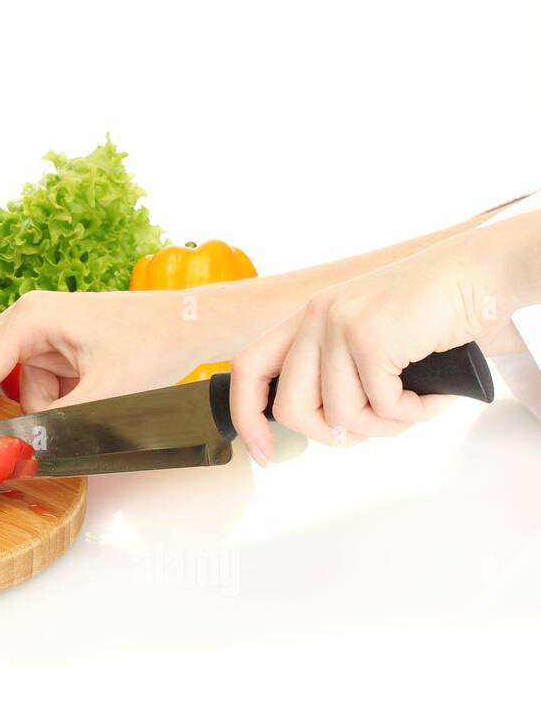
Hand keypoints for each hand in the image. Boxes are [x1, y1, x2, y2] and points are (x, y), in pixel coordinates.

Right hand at [0, 289, 218, 432]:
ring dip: (34, 409)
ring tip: (82, 406)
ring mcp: (39, 331)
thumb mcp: (106, 394)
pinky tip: (87, 395)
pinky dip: (52, 402)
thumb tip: (21, 455)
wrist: (190, 323)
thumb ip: (58, 428)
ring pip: (10, 384)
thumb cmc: (153, 344)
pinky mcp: (54, 345)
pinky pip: (34, 384)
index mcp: (30, 318)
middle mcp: (26, 318)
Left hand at [228, 243, 489, 463]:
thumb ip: (338, 370)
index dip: (247, 417)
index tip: (264, 452)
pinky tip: (433, 396)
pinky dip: (415, 413)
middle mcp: (315, 318)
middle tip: (373, 428)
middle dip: (332, 435)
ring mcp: (340, 326)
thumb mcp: (367, 335)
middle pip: (291, 408)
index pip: (248, 368)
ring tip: (414, 407)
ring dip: (384, 426)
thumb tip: (329, 426)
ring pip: (342, 415)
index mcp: (307, 319)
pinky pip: (384, 407)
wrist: (478, 273)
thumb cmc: (432, 310)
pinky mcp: (371, 338)